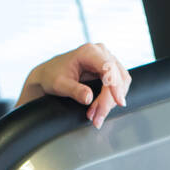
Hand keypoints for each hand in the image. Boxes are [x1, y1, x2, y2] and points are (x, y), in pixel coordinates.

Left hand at [14, 42, 131, 127]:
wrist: (49, 75)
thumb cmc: (52, 76)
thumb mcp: (59, 85)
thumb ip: (75, 91)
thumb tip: (89, 98)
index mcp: (89, 52)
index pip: (109, 68)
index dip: (115, 86)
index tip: (119, 102)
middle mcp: (100, 52)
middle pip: (117, 77)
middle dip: (109, 100)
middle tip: (96, 118)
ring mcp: (106, 59)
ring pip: (121, 82)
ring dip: (110, 102)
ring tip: (95, 115)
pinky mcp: (109, 69)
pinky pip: (118, 84)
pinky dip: (111, 99)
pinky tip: (99, 108)